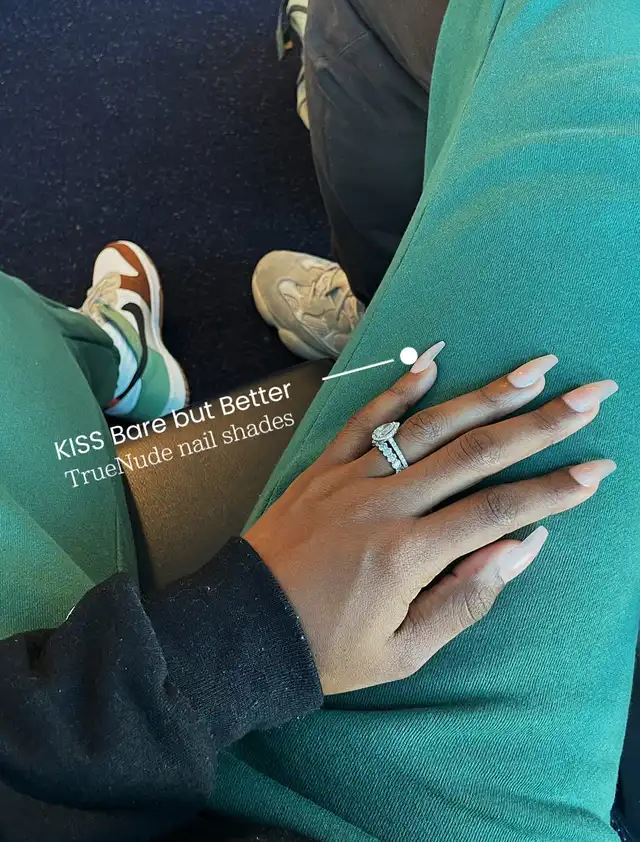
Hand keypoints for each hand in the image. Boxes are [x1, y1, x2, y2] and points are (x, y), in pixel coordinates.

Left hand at [245, 345, 617, 694]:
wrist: (243, 629)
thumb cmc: (326, 650)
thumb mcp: (403, 650)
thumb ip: (465, 598)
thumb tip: (523, 547)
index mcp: (408, 554)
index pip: (497, 510)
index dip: (553, 490)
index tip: (597, 469)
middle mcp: (384, 504)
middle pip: (474, 453)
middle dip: (539, 423)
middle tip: (589, 395)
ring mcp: (351, 479)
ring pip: (428, 426)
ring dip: (485, 394)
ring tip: (533, 369)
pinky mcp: (323, 469)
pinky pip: (365, 419)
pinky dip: (401, 388)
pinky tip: (436, 360)